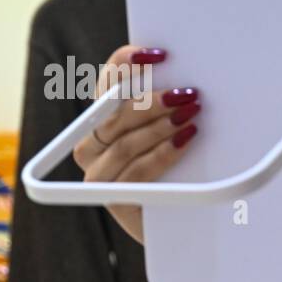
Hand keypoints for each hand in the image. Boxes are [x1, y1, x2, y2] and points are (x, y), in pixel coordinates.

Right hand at [71, 45, 200, 245]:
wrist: (188, 227)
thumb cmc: (184, 172)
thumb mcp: (174, 133)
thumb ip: (167, 109)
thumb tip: (184, 79)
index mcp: (102, 122)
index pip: (106, 85)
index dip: (123, 65)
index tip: (153, 54)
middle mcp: (91, 148)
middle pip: (112, 115)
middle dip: (150, 100)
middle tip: (187, 93)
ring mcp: (98, 177)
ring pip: (123, 143)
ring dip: (159, 125)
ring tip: (190, 114)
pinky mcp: (114, 201)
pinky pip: (135, 171)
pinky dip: (162, 153)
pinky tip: (185, 140)